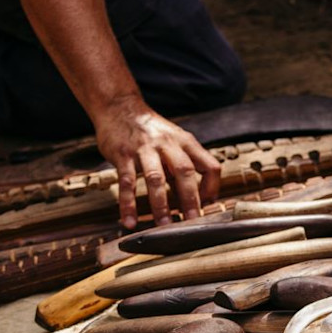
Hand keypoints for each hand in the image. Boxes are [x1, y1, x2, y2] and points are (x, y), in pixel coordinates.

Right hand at [93, 98, 221, 227]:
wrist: (119, 108)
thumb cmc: (151, 130)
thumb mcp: (175, 141)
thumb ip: (185, 165)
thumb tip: (200, 197)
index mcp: (186, 142)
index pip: (210, 165)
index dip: (212, 187)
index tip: (208, 205)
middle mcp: (167, 144)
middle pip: (185, 172)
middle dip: (190, 199)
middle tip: (192, 221)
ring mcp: (144, 149)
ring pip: (155, 179)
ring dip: (160, 204)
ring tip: (163, 224)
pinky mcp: (123, 154)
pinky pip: (127, 182)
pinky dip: (128, 204)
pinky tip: (130, 220)